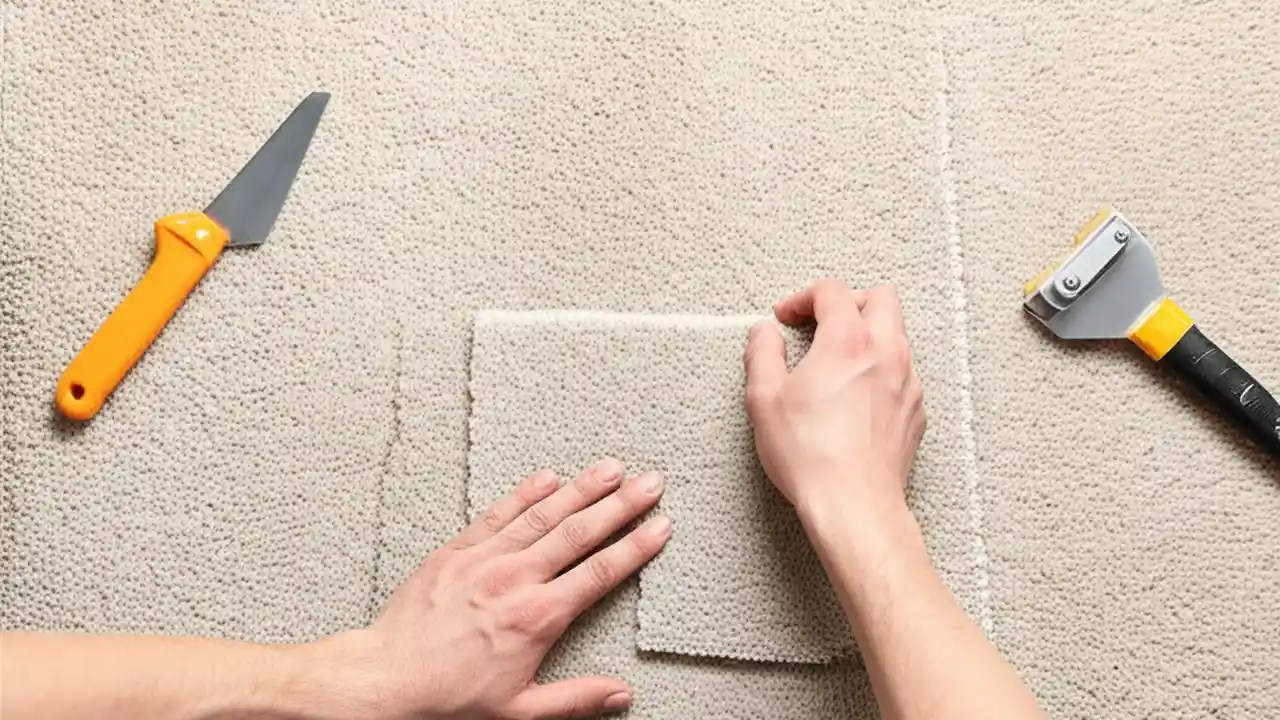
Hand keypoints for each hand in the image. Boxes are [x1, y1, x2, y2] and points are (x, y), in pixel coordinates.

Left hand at [337, 459, 670, 719]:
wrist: (383, 680)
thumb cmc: (447, 698)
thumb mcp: (519, 711)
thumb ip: (575, 698)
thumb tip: (621, 694)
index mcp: (536, 619)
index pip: (600, 573)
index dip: (635, 547)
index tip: (660, 526)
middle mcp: (515, 580)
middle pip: (579, 533)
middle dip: (621, 505)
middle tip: (651, 482)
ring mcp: (484, 560)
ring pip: (543, 515)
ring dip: (581, 488)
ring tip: (611, 468)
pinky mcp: (455, 551)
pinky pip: (496, 514)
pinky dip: (524, 494)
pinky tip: (547, 477)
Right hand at [742, 279, 924, 523]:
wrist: (853, 504)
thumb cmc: (810, 456)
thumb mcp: (764, 399)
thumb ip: (762, 354)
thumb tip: (764, 335)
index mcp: (848, 341)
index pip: (833, 291)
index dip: (803, 297)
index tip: (787, 316)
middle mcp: (886, 353)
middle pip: (881, 298)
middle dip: (849, 302)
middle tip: (822, 323)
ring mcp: (907, 382)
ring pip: (897, 334)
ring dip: (868, 335)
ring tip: (838, 360)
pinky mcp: (915, 411)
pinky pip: (903, 372)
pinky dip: (880, 369)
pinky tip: (857, 394)